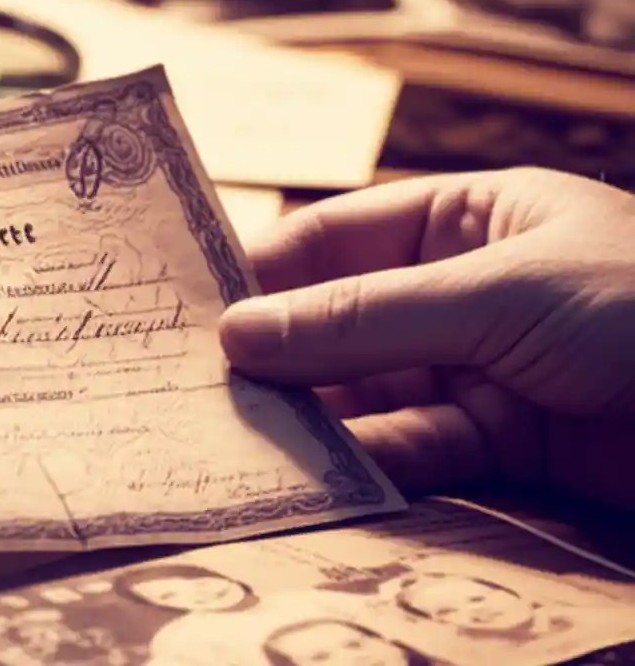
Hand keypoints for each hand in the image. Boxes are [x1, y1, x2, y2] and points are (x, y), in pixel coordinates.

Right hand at [219, 168, 634, 509]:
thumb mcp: (495, 294)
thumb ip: (364, 317)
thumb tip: (240, 331)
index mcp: (469, 218)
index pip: (341, 235)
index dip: (267, 269)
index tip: (195, 310)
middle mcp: (464, 291)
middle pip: (344, 321)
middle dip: (280, 354)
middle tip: (198, 389)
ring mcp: (480, 371)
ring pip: (369, 392)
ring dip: (311, 417)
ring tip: (239, 439)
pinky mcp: (501, 446)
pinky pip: (412, 450)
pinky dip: (365, 465)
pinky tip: (315, 478)